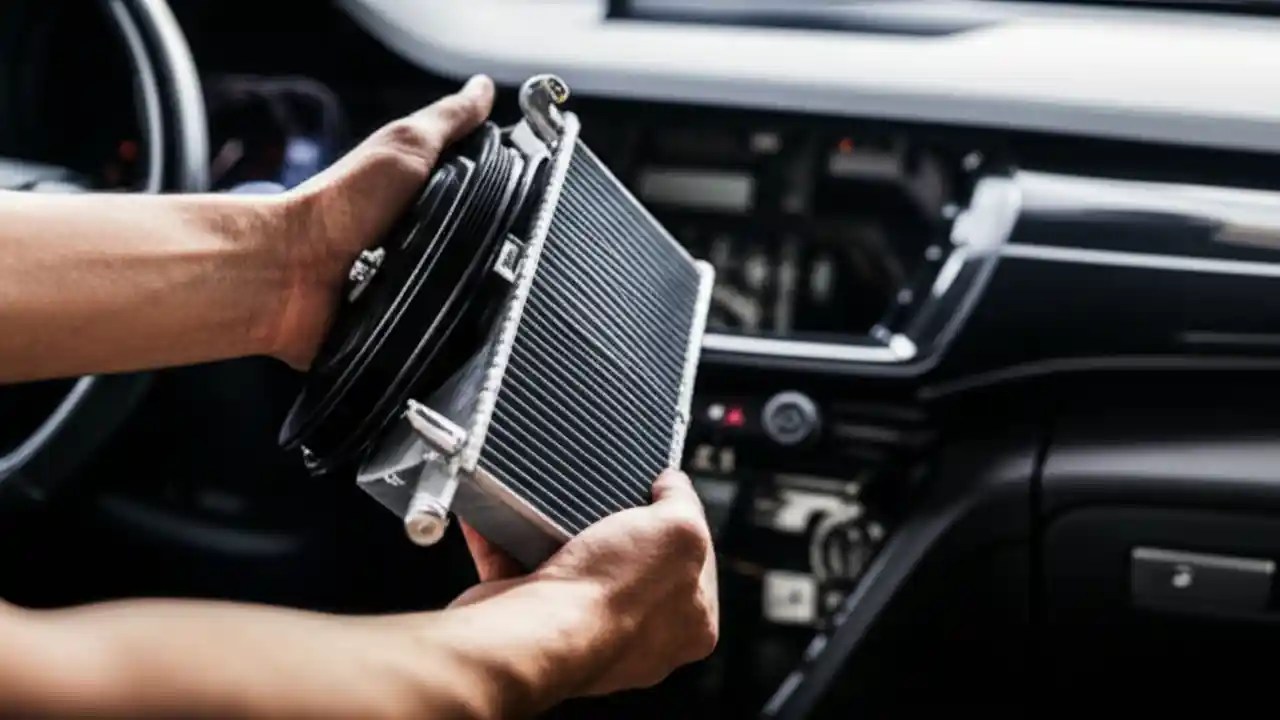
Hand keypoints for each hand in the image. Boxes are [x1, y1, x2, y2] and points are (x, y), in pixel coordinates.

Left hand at [264, 75, 495, 368]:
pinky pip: (447, 325)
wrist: (293, 270)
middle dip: (493, 245)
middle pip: (486, 241)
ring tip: (465, 276)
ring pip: (473, 286)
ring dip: (472, 286)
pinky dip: (448, 319)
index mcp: (426, 192)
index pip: (490, 190)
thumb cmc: (341, 204)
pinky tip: (448, 306)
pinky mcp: (408, 319)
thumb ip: (447, 120)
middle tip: (493, 243)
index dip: (510, 190)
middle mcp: (424, 234)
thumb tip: (482, 88)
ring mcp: (417, 278)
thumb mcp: (405, 146)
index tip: (528, 194)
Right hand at [451, 470, 719, 698]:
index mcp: (693, 625)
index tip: (658, 492)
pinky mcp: (533, 625)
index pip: (697, 560)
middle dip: (616, 524)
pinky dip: (507, 541)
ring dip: (557, 530)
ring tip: (553, 502)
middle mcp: (642, 639)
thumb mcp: (680, 529)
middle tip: (606, 498)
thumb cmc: (612, 592)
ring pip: (574, 564)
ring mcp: (584, 634)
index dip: (681, 517)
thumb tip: (671, 485)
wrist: (532, 636)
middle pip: (633, 560)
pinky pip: (519, 570)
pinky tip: (501, 514)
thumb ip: (685, 503)